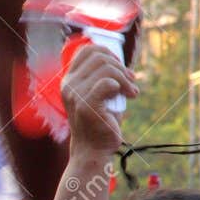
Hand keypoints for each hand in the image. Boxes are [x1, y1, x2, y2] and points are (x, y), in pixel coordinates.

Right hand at [62, 41, 136, 158]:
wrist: (93, 149)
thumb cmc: (99, 121)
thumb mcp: (96, 94)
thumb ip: (101, 77)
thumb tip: (119, 59)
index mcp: (69, 80)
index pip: (86, 50)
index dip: (107, 52)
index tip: (119, 66)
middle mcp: (68, 85)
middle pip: (99, 56)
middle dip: (120, 66)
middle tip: (130, 81)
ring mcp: (75, 95)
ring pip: (106, 68)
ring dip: (125, 78)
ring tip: (131, 91)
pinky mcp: (86, 105)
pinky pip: (108, 83)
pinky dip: (122, 87)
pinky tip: (128, 96)